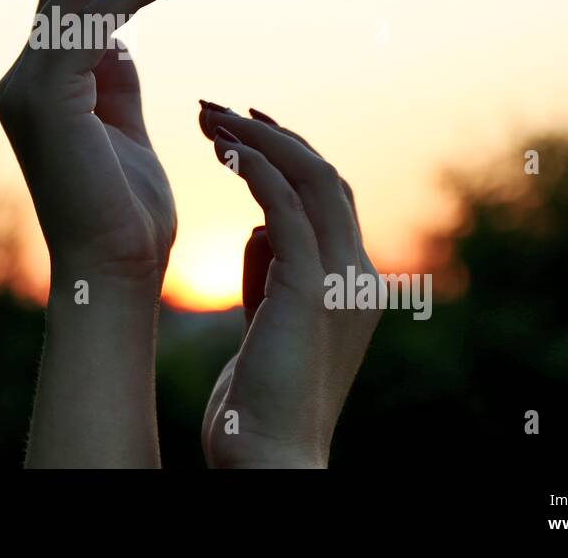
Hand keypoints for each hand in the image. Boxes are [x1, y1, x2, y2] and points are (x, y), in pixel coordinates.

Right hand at [0, 0, 186, 286]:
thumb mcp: (124, 129)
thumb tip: (119, 36)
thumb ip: (114, 79)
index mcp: (38, 88)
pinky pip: (89, 27)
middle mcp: (20, 80)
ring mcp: (26, 88)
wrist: (116, 271)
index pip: (67, 5)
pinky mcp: (45, 98)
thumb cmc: (128, 215)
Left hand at [196, 103, 380, 467]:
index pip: (328, 196)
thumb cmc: (258, 402)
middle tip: (218, 109)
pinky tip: (225, 151)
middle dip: (270, 134)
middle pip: (325, 176)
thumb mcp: (270, 323)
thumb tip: (261, 228)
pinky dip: (259, 171)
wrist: (269, 459)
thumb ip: (274, 273)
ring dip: (259, 141)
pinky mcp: (311, 289)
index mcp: (351, 282)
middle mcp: (356, 273)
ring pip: (312, 180)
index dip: (287, 154)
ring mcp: (341, 280)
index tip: (242, 129)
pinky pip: (289, 211)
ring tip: (210, 118)